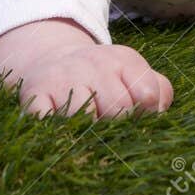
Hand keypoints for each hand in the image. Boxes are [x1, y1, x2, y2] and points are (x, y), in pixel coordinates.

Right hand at [0, 18, 173, 118]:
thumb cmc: (102, 77)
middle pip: (119, 111)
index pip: (148, 95)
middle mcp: (93, 64)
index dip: (146, 116)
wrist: (52, 60)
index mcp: (123, 60)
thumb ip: (159, 91)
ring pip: (85, 119)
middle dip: (118, 126)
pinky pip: (49, 122)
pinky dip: (57, 134)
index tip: (137, 121)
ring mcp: (64, 78)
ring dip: (88, 133)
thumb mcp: (134, 74)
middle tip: (110, 128)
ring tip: (87, 130)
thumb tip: (159, 113)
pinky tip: (63, 133)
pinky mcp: (35, 94)